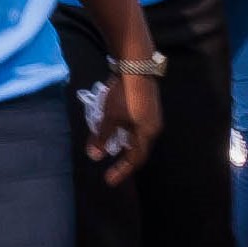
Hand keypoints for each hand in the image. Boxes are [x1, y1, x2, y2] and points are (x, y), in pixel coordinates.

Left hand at [92, 67, 161, 182]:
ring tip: (111, 149)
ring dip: (124, 144)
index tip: (109, 180)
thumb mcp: (109, 117)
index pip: (135, 159)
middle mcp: (153, 127)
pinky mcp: (147, 106)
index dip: (122, 170)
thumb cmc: (124, 95)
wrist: (136, 66)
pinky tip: (115, 129)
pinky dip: (125, 132)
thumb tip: (94, 157)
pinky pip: (136, 126)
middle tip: (112, 169)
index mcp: (147, 133)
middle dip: (124, 159)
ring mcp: (152, 116)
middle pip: (138, 149)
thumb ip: (102, 137)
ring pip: (137, 137)